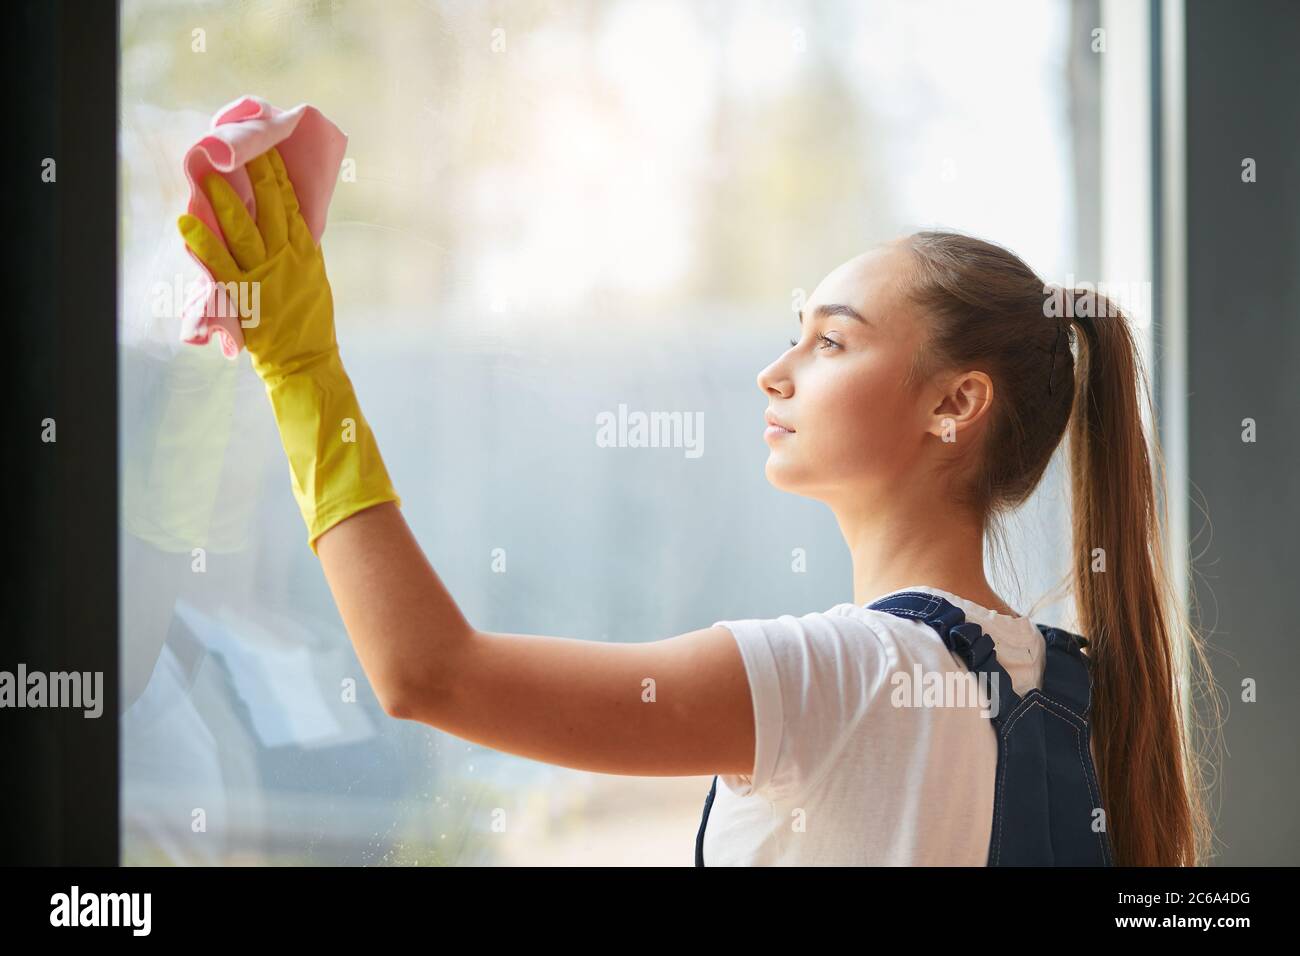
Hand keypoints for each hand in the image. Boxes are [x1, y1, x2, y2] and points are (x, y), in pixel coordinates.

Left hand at [177, 147, 335, 384]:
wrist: (306, 358)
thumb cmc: (310, 318)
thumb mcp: (314, 276)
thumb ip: (300, 247)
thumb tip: (287, 220)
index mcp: (306, 250)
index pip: (292, 203)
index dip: (277, 174)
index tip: (266, 149)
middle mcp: (286, 257)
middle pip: (270, 206)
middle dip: (255, 174)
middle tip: (239, 146)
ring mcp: (264, 274)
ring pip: (243, 228)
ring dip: (225, 200)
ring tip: (208, 175)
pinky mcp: (243, 294)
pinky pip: (219, 263)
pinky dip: (202, 242)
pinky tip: (186, 222)